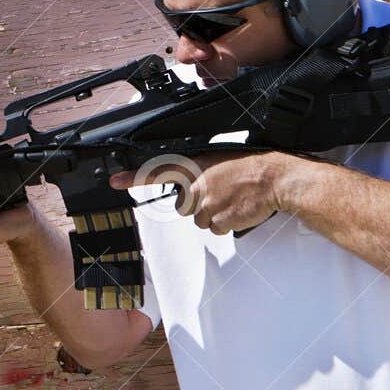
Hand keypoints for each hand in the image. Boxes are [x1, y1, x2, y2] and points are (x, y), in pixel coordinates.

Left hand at [110, 151, 296, 235]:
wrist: (275, 179)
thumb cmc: (251, 168)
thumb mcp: (219, 161)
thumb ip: (199, 173)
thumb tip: (189, 187)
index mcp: (194, 167)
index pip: (156, 171)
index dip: (133, 178)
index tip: (114, 181)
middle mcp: (196, 185)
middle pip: (184, 206)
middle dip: (198, 205)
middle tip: (219, 194)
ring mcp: (207, 204)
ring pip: (201, 220)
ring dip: (215, 215)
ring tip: (234, 200)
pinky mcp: (219, 220)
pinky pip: (216, 229)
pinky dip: (227, 224)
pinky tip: (239, 209)